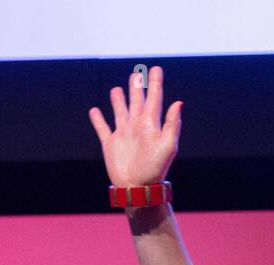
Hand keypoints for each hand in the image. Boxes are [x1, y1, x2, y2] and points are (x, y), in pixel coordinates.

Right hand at [88, 65, 181, 188]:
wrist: (138, 187)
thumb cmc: (155, 169)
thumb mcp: (167, 146)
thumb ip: (171, 124)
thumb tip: (178, 103)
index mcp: (150, 125)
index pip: (154, 99)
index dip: (155, 84)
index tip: (156, 69)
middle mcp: (137, 127)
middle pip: (136, 102)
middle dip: (137, 88)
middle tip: (137, 74)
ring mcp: (123, 135)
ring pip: (120, 112)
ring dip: (118, 100)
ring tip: (118, 90)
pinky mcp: (110, 144)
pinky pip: (102, 128)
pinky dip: (97, 119)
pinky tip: (94, 111)